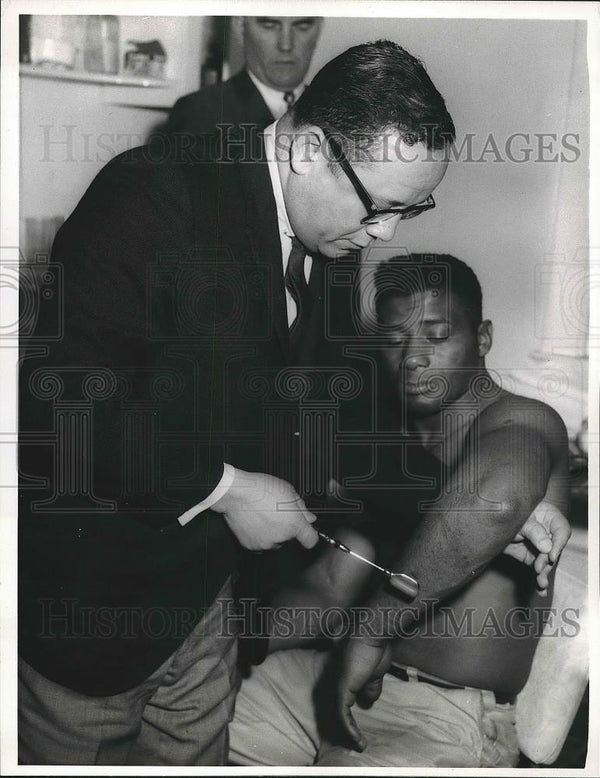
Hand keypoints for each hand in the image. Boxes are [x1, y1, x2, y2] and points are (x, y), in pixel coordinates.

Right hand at [212, 468, 317, 550]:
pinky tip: (255, 521)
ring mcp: (266, 543)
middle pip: (290, 538)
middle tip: (276, 513)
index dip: (309, 535)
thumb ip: (301, 507)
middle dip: (286, 528)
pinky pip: (260, 543)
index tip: (306, 531)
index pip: (311, 540)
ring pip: (275, 541)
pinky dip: (259, 535)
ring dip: (272, 532)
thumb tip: (308, 517)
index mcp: (294, 524)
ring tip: (263, 516)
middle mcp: (281, 537)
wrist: (235, 493)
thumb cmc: (260, 489)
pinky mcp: (252, 546)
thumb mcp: (288, 491)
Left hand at [325, 637, 391, 751]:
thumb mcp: (375, 674)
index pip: (340, 702)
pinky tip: (358, 740)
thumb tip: (368, 702)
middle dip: (344, 729)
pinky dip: (350, 730)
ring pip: (338, 716)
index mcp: (343, 677)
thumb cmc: (374, 648)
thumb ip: (370, 688)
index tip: (357, 731)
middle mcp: (335, 682)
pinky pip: (342, 715)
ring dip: (348, 734)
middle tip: (355, 743)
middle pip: (335, 711)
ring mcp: (336, 686)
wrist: (371, 635)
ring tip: (359, 746)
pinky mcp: (342, 689)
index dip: (347, 718)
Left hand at [503, 500, 570, 593]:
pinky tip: (541, 590)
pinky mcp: (531, 557)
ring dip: (544, 573)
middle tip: (538, 568)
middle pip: (554, 549)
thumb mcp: (521, 519)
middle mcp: (547, 532)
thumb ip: (534, 531)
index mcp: (549, 517)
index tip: (551, 556)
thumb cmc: (506, 513)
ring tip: (541, 584)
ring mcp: (539, 546)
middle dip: (547, 561)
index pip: (561, 531)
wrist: (487, 523)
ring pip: (547, 562)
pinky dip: (539, 579)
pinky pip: (538, 569)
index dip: (558, 544)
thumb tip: (548, 548)